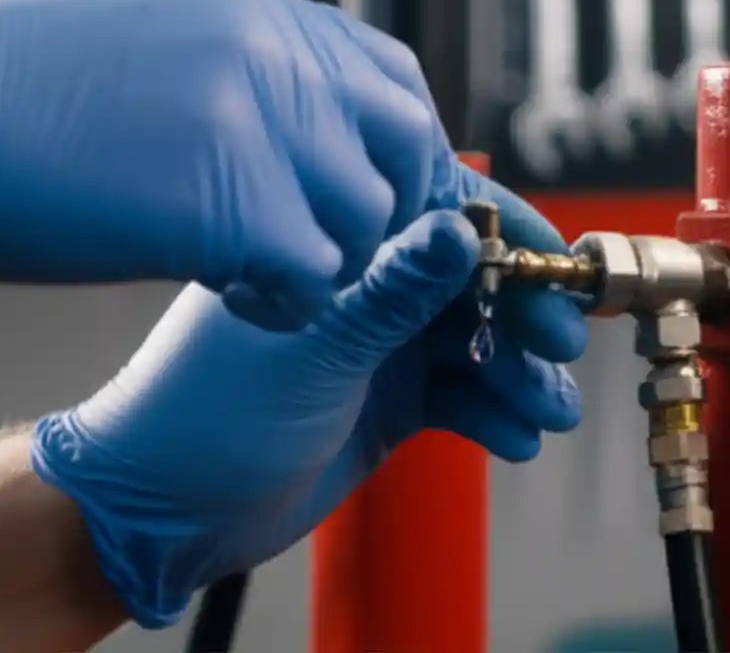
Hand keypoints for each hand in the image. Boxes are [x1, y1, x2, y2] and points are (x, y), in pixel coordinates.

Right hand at [0, 0, 467, 329]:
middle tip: (340, 247)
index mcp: (260, 13)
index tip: (386, 192)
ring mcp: (257, 123)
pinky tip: (233, 296)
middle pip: (408, 143)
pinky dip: (287, 305)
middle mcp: (274, 53)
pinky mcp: (233, 204)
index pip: (394, 76)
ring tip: (257, 270)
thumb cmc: (26, 105)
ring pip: (369, 219)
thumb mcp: (165, 51)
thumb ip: (258, 81)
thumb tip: (329, 135)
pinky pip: (318, 278)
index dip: (405, 147)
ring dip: (329, 262)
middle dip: (392, 208)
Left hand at [31, 209, 584, 628]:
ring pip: (474, 347)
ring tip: (551, 410)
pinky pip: (460, 399)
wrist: (168, 512)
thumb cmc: (207, 412)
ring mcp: (380, 346)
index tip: (562, 260)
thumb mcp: (318, 347)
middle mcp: (365, 289)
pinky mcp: (390, 401)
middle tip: (561, 343)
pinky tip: (517, 438)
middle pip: (471, 284)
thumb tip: (462, 227)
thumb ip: (395, 290)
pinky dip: (492, 417)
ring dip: (518, 376)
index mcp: (338, 250)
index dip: (507, 236)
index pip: (438, 218)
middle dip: (524, 314)